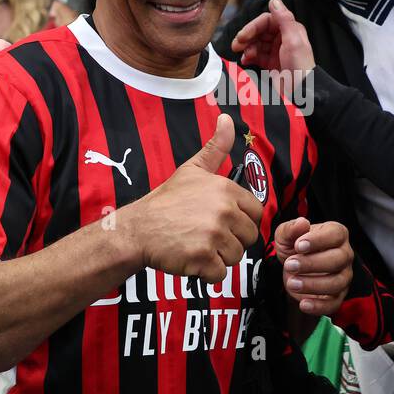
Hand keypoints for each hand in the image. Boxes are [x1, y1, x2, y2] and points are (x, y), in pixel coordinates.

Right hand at [125, 115, 262, 282]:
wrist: (137, 229)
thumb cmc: (166, 202)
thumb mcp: (192, 170)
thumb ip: (216, 147)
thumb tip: (227, 119)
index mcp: (226, 190)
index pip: (255, 214)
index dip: (239, 221)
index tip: (219, 222)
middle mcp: (224, 211)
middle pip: (248, 238)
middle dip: (230, 241)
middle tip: (204, 236)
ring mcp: (214, 235)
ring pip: (235, 257)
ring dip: (218, 257)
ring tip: (196, 245)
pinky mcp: (203, 258)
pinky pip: (220, 274)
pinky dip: (206, 273)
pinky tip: (190, 258)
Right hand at [231, 0, 313, 77]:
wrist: (300, 93)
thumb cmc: (300, 67)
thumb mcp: (293, 41)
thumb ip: (284, 19)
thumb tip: (274, 0)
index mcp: (290, 29)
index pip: (267, 20)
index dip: (253, 26)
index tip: (243, 36)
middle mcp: (283, 37)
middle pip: (259, 31)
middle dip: (247, 37)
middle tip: (236, 45)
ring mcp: (276, 50)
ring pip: (256, 43)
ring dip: (247, 47)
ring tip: (243, 55)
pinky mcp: (270, 63)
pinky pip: (255, 55)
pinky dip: (248, 57)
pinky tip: (245, 61)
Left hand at [273, 217, 352, 315]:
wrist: (292, 269)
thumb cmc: (294, 247)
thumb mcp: (286, 236)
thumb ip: (291, 228)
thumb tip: (302, 223)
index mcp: (336, 234)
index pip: (336, 234)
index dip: (318, 240)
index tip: (298, 246)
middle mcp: (345, 254)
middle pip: (339, 259)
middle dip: (312, 263)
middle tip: (290, 265)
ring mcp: (344, 276)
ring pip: (337, 282)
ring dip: (313, 284)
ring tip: (291, 283)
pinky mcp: (338, 296)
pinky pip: (334, 303)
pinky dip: (319, 306)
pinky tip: (303, 304)